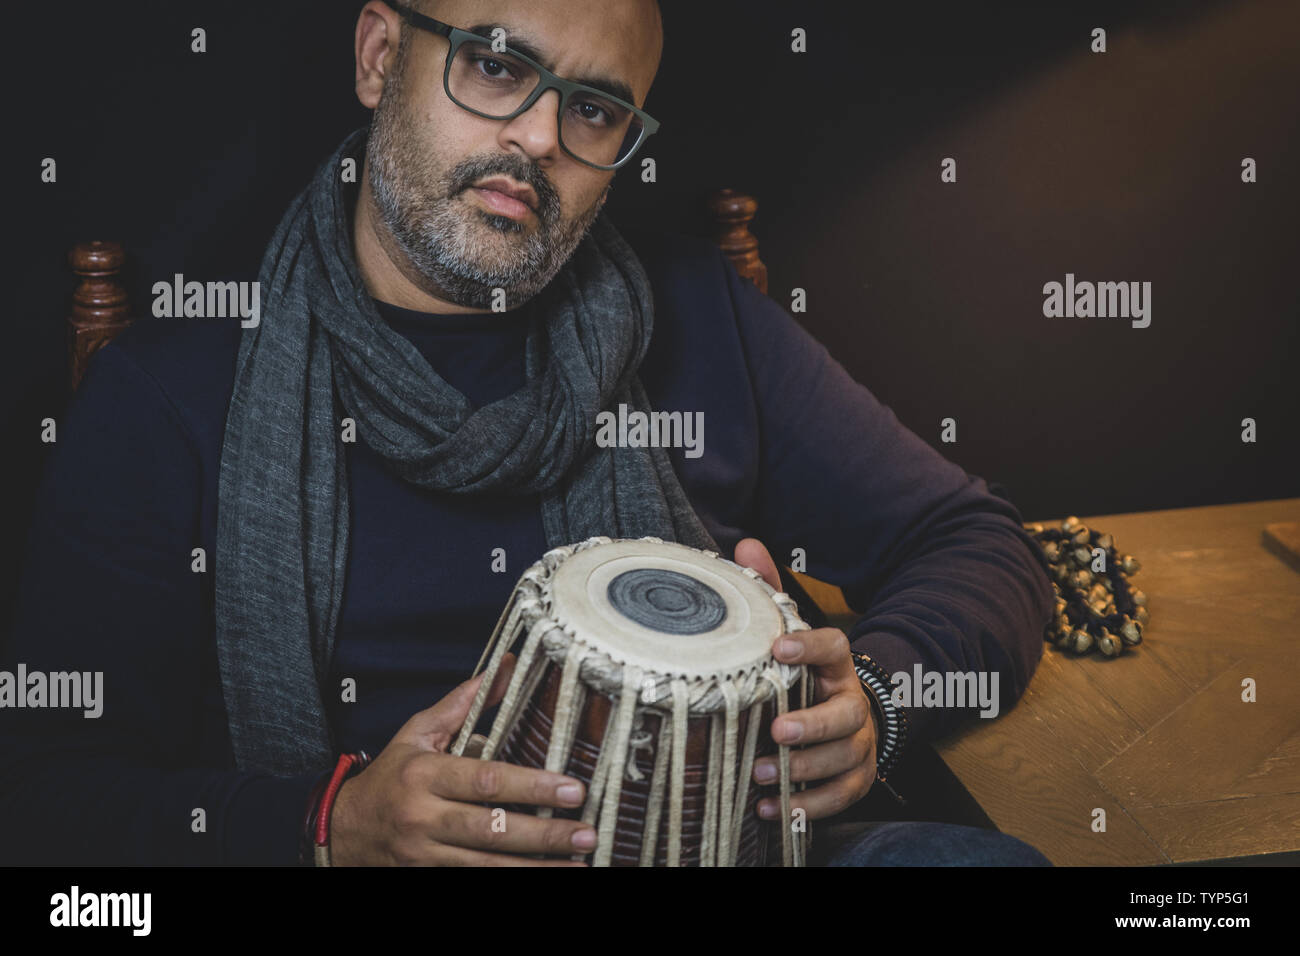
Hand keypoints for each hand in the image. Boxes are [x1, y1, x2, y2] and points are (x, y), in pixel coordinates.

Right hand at [329, 655, 596, 865]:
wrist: (342, 830)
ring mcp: (424, 854)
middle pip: (492, 828)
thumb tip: (505, 666)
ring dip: (536, 867)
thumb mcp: (418, 732)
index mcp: (425, 774)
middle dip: (544, 834)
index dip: (532, 785)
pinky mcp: (427, 877)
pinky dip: (510, 880)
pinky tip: (544, 877)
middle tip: (587, 833)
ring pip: (487, 864)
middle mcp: (424, 817)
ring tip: (579, 864)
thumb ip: (463, 703)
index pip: (486, 780)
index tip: (572, 788)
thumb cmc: (390, 776)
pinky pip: (473, 881)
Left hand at [733, 538, 877, 820]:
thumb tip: (744, 545)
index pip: (834, 646)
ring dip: (804, 770)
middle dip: (813, 725)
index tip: (779, 646)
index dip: (810, 645)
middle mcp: (852, 703)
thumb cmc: (805, 675)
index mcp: (835, 665)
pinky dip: (808, 806)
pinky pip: (840, 797)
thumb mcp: (789, 632)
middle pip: (845, 714)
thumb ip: (770, 590)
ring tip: (762, 774)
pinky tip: (769, 808)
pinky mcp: (855, 779)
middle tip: (777, 731)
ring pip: (844, 759)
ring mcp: (858, 744)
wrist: (848, 717)